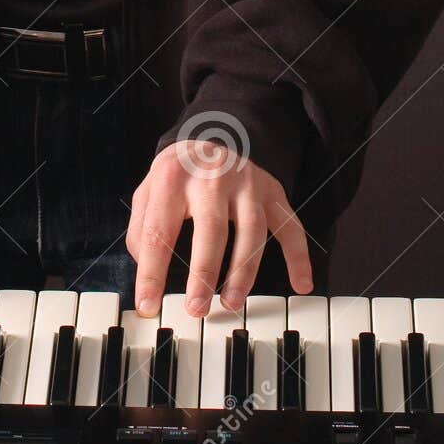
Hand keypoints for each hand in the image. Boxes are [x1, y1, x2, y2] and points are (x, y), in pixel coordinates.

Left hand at [126, 140, 312, 317]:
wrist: (213, 134)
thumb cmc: (178, 175)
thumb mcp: (148, 190)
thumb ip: (142, 228)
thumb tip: (146, 270)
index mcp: (172, 179)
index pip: (159, 231)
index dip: (151, 273)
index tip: (148, 305)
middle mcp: (211, 178)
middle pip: (211, 228)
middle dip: (203, 273)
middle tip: (195, 309)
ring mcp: (246, 184)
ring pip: (251, 231)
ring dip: (242, 272)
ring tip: (230, 302)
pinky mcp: (271, 191)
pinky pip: (290, 225)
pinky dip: (299, 256)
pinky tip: (301, 283)